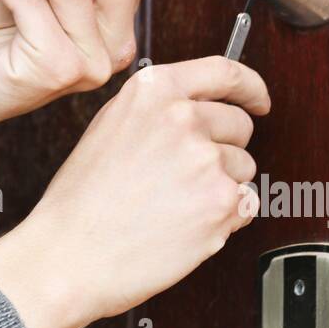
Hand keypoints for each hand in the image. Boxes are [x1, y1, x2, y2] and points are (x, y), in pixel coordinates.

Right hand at [0, 56, 269, 327]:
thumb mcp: (110, 127)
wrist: (71, 254)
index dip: (250, 87)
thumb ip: (156, 109)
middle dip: (225, 148)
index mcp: (152, 91)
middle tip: (190, 174)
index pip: (224, 73)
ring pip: (243, 168)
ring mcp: (205, 159)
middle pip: (239, 124)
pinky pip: (245, 204)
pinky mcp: (222, 202)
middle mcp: (181, 117)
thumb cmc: (81, 201)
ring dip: (222, 186)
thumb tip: (196, 108)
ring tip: (176, 204)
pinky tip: (185, 224)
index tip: (257, 99)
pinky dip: (225, 218)